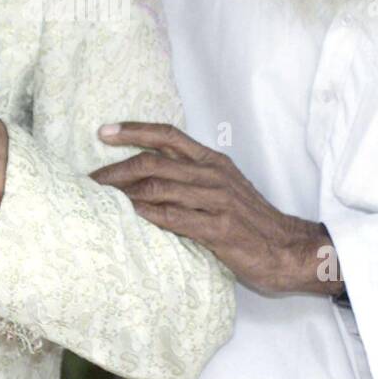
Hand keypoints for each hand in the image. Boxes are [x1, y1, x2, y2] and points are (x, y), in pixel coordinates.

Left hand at [91, 122, 334, 296]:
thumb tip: (146, 175)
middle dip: (116, 169)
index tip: (103, 132)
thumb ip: (190, 178)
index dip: (133, 130)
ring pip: (159, 187)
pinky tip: (129, 217)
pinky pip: (174, 218)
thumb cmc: (250, 221)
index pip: (168, 135)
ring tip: (100, 200)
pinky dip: (147, 215)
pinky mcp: (219, 228)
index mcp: (212, 161)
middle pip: (154, 161)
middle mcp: (213, 174)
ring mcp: (217, 200)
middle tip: (91, 180)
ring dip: (125, 193)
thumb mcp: (223, 188)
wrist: (287, 248)